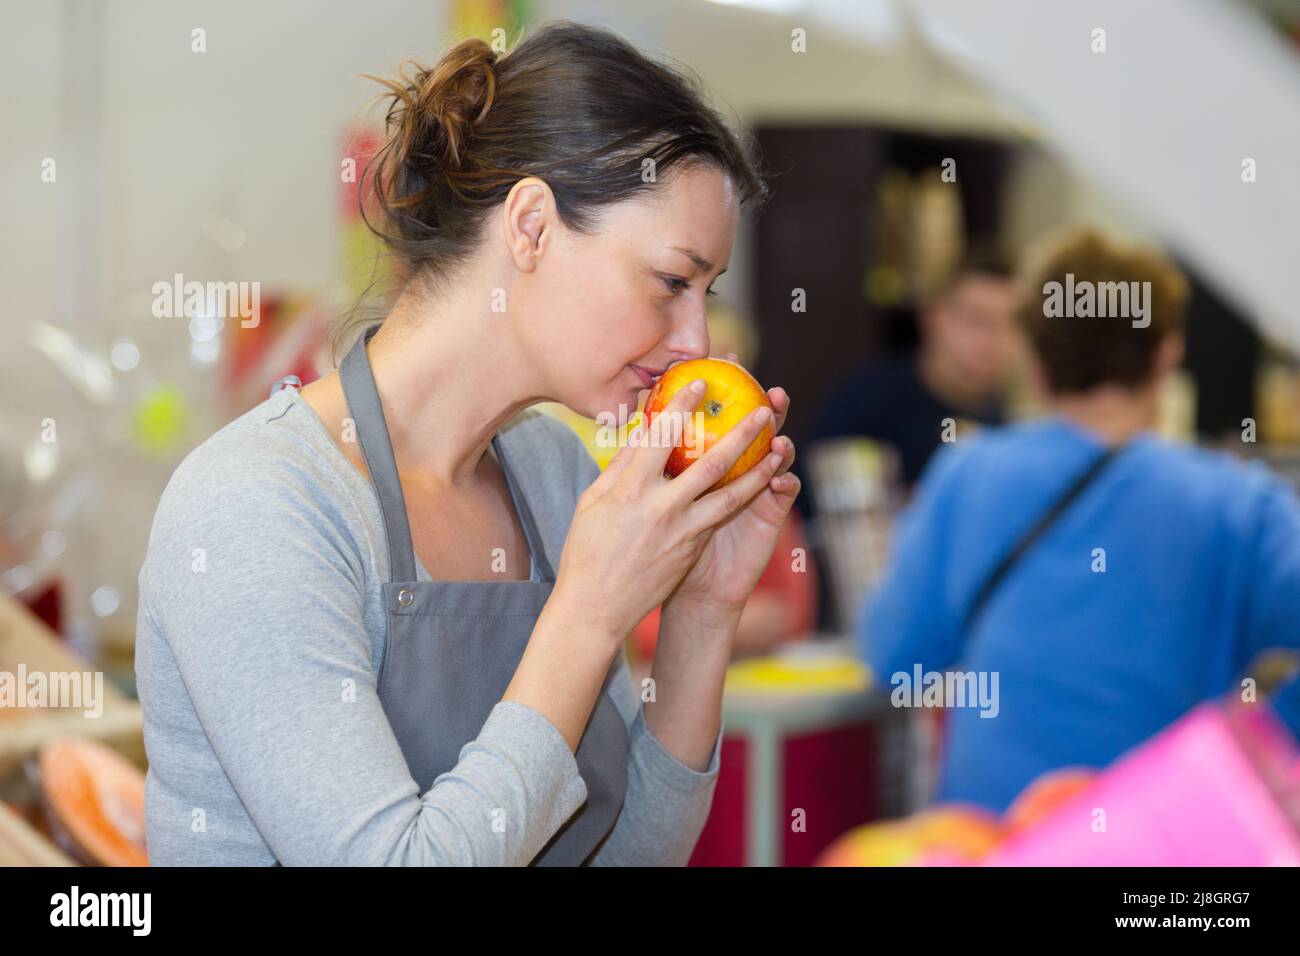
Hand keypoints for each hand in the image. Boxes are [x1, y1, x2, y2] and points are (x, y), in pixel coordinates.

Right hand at [550, 373, 783, 644]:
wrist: (596, 609)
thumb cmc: (586, 551)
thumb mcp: (594, 502)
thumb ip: (621, 467)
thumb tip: (643, 434)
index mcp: (630, 489)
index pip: (662, 435)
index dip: (683, 404)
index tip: (701, 380)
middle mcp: (661, 508)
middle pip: (710, 462)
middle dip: (741, 433)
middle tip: (762, 410)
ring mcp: (682, 532)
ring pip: (730, 495)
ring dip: (758, 469)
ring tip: (780, 447)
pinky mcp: (692, 550)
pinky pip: (719, 516)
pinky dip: (740, 495)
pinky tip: (758, 480)